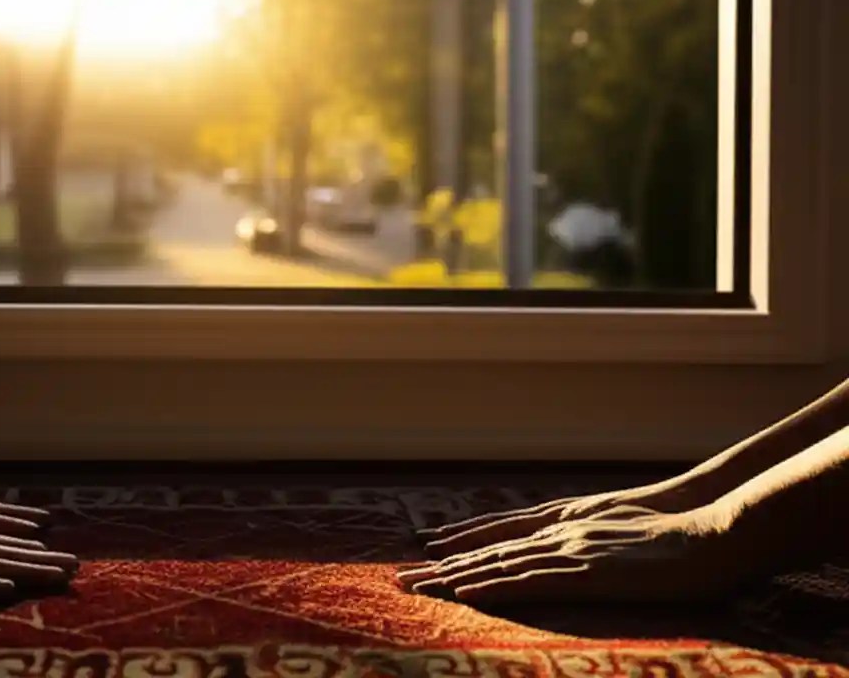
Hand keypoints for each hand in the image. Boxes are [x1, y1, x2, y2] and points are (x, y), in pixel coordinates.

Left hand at [418, 473, 719, 559]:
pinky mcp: (588, 573)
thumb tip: (575, 546)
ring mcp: (571, 550)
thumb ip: (591, 530)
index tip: (430, 547)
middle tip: (400, 577)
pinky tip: (467, 593)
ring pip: (499, 566)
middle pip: (489, 550)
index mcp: (568, 519)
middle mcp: (560, 531)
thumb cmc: (678, 525)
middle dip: (443, 565)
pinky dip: (496, 586)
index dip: (465, 540)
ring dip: (455, 578)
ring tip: (416, 586)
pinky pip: (531, 582)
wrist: (712, 527)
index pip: (503, 531)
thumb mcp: (622, 521)